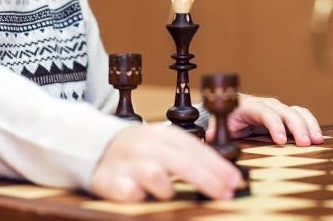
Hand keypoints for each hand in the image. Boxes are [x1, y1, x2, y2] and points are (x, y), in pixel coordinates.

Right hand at [90, 123, 242, 201]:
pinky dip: (136, 194)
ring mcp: (128, 162)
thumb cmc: (140, 150)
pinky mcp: (109, 179)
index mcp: (163, 135)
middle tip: (224, 194)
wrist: (96, 147)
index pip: (196, 149)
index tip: (236, 182)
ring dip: (167, 187)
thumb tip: (225, 175)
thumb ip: (190, 156)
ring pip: (154, 173)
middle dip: (207, 179)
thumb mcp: (165, 145)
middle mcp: (147, 145)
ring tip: (171, 194)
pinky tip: (140, 196)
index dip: (218, 166)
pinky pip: (127, 190)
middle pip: (181, 161)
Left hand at [207, 94, 322, 146]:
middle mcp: (265, 105)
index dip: (274, 124)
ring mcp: (277, 109)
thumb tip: (209, 140)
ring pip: (296, 111)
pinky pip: (301, 116)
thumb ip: (216, 133)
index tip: (281, 140)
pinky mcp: (284, 116)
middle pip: (284, 111)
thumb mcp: (219, 127)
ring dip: (308, 125)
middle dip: (296, 126)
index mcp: (247, 106)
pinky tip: (318, 138)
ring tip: (317, 141)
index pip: (263, 112)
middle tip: (305, 144)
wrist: (230, 113)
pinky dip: (311, 125)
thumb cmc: (225, 122)